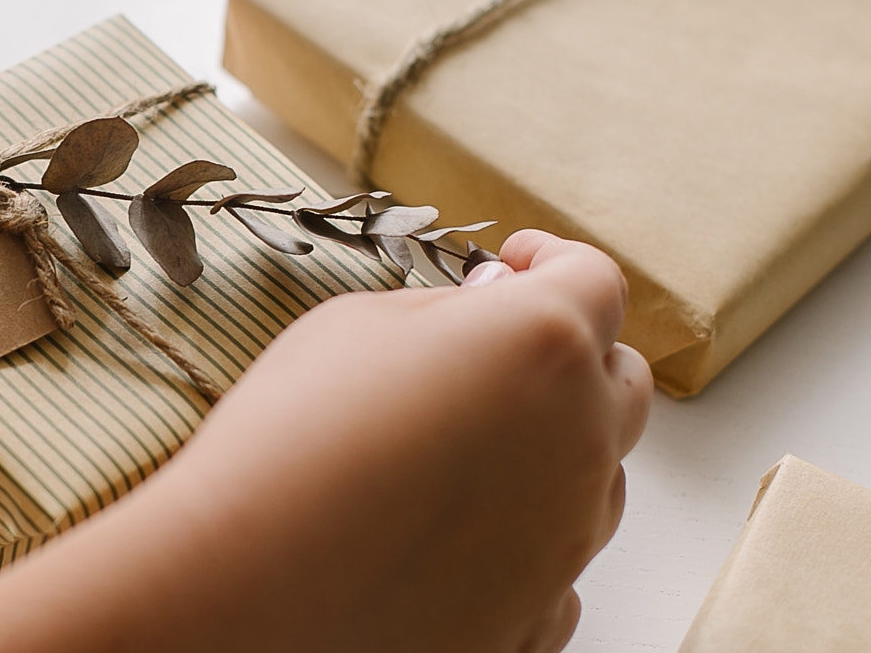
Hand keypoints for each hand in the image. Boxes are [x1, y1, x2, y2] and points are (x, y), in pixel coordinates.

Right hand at [163, 229, 650, 651]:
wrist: (250, 587)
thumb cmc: (289, 440)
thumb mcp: (352, 326)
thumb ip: (443, 313)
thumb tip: (481, 313)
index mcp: (542, 345)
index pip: (592, 279)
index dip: (551, 259)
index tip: (515, 263)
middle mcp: (580, 439)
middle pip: (620, 380)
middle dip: (572, 354)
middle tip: (498, 352)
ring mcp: (570, 536)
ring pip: (601, 477)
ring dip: (554, 449)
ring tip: (468, 449)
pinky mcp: (540, 612)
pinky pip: (563, 567)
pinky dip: (528, 541)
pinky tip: (465, 535)